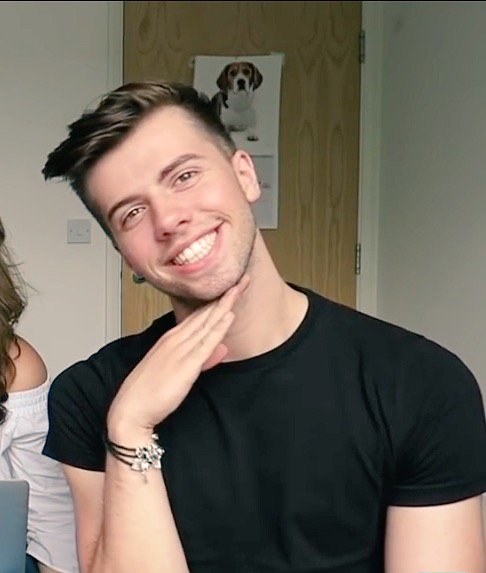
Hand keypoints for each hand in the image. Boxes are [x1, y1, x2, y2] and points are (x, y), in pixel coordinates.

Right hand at [107, 275, 249, 440]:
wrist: (130, 409)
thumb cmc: (147, 393)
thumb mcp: (176, 372)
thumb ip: (201, 359)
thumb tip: (219, 349)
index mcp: (171, 339)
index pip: (198, 315)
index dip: (216, 301)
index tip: (231, 289)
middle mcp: (176, 339)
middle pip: (206, 313)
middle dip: (226, 296)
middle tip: (243, 279)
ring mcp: (180, 350)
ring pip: (208, 322)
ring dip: (226, 304)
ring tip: (241, 287)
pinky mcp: (185, 364)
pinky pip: (206, 342)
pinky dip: (219, 327)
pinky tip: (229, 315)